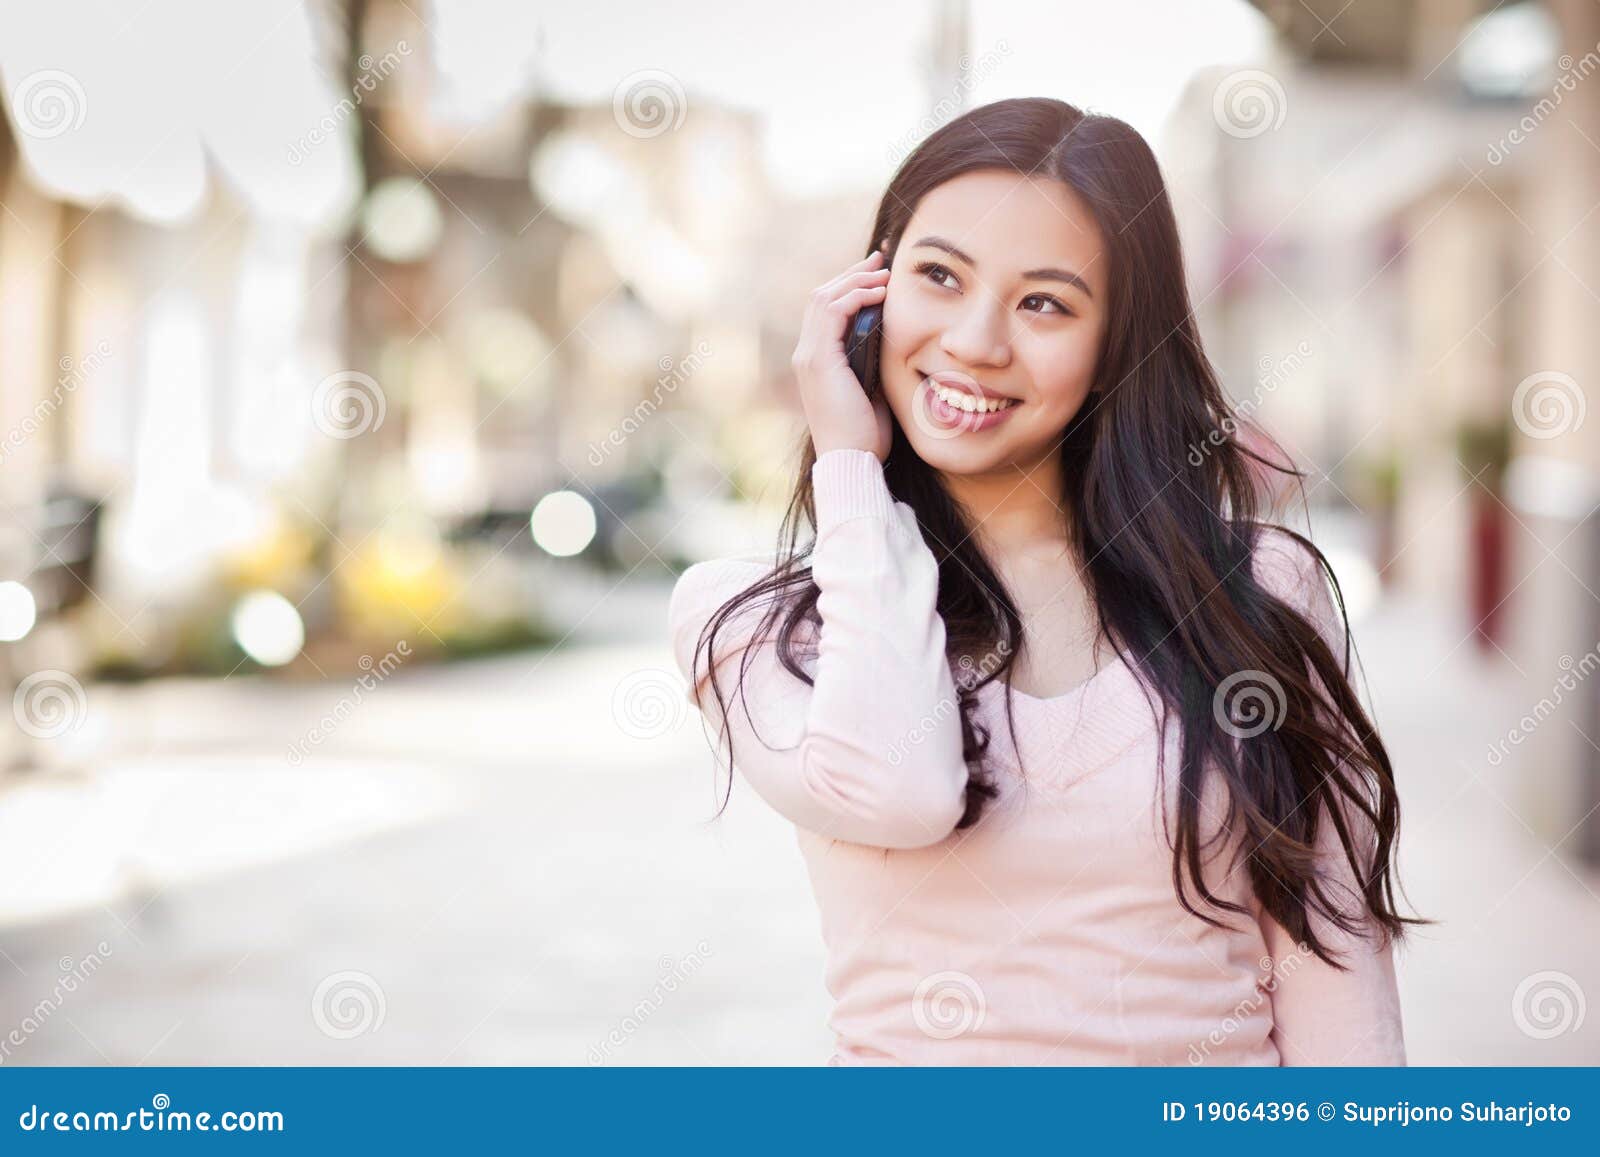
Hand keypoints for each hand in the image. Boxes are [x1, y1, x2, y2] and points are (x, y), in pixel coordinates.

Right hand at [791, 250, 892, 462]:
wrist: (852, 460)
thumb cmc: (864, 435)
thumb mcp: (870, 390)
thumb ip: (871, 364)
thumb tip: (890, 342)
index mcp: (816, 362)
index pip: (826, 311)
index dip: (849, 287)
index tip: (877, 275)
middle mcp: (805, 355)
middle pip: (822, 297)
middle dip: (852, 274)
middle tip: (880, 258)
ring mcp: (808, 356)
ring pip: (824, 298)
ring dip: (855, 280)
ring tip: (883, 271)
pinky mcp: (819, 360)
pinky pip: (834, 312)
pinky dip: (856, 296)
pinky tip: (879, 292)